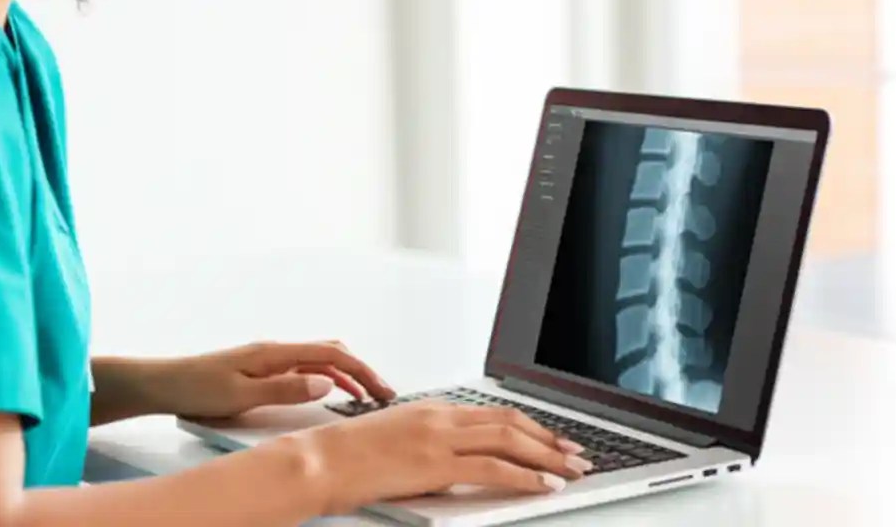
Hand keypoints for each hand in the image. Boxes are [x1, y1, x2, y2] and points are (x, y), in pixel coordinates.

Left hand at [155, 341, 397, 419]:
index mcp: (275, 353)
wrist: (161, 383)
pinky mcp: (261, 370)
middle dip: (361, 371)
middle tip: (382, 394)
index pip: (332, 356)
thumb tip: (328, 382)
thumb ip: (286, 388)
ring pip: (319, 361)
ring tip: (364, 396)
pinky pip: (303, 369)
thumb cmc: (195, 388)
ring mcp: (269, 359)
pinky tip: (329, 392)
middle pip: (331, 353)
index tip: (382, 390)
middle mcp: (275, 351)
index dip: (362, 372)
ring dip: (345, 375)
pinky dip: (325, 378)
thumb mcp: (242, 394)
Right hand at [287, 401, 592, 513]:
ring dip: (547, 457)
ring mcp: (439, 438)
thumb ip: (430, 447)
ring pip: (509, 440)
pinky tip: (544, 485)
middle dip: (549, 439)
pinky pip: (493, 467)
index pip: (494, 413)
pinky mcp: (435, 463)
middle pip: (511, 422)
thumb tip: (458, 464)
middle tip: (576, 454)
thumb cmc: (347, 456)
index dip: (531, 426)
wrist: (319, 461)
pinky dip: (526, 476)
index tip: (553, 440)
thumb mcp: (397, 441)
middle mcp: (441, 417)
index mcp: (433, 409)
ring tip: (571, 471)